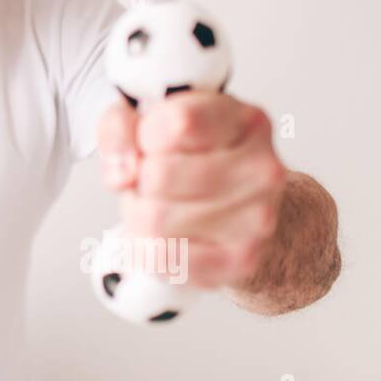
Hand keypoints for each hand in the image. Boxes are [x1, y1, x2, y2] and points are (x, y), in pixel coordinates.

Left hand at [96, 92, 285, 287]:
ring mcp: (256, 218)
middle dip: (138, 181)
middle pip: (159, 176)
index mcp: (243, 121)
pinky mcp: (240, 260)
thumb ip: (120, 129)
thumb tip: (123, 173)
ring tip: (160, 206)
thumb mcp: (146, 123)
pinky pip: (162, 257)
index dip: (145, 135)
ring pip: (155, 220)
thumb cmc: (189, 161)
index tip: (150, 141)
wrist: (236, 210)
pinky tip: (164, 235)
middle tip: (151, 181)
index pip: (179, 122)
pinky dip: (146, 248)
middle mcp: (260, 168)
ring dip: (139, 215)